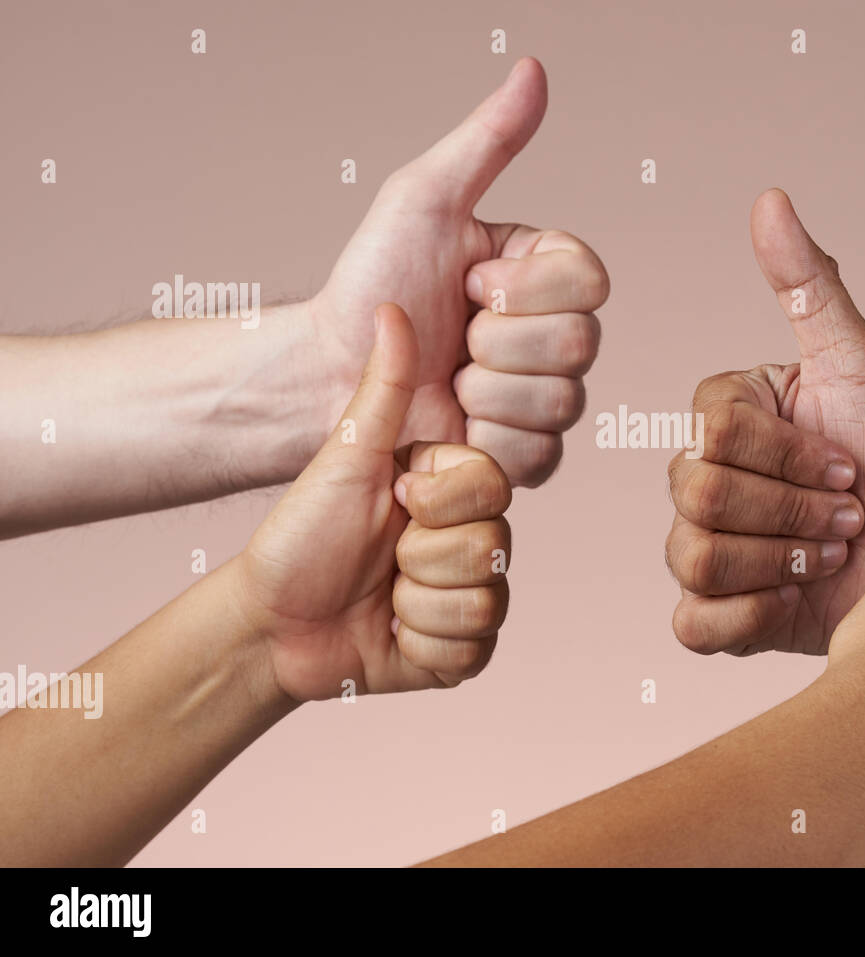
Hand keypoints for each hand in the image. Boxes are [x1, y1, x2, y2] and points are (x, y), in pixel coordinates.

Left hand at [235, 303, 511, 702]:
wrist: (270, 622)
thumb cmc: (302, 534)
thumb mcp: (347, 457)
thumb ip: (385, 388)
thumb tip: (389, 310)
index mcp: (454, 489)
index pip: (494, 488)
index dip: (440, 502)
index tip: (395, 500)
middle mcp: (472, 540)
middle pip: (493, 550)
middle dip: (420, 559)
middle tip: (382, 557)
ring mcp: (470, 597)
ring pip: (484, 604)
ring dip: (416, 604)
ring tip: (382, 599)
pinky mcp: (460, 652)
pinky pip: (471, 653)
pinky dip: (419, 647)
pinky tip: (389, 635)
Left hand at [309, 57, 607, 486]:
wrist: (331, 377)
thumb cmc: (372, 284)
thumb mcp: (425, 198)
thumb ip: (488, 140)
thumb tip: (533, 70)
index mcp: (545, 275)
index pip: (591, 283)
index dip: (525, 289)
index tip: (468, 282)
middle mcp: (557, 335)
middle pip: (581, 346)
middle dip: (498, 344)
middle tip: (453, 337)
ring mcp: (546, 398)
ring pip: (560, 403)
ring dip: (487, 393)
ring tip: (447, 382)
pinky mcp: (526, 456)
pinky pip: (540, 455)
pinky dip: (485, 442)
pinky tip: (453, 425)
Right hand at [666, 188, 864, 654]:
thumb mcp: (864, 366)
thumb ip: (811, 287)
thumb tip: (770, 199)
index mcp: (724, 416)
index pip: (713, 433)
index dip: (789, 457)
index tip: (847, 463)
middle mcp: (699, 477)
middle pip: (699, 497)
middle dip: (795, 512)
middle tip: (848, 514)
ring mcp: (700, 547)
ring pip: (694, 558)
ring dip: (785, 560)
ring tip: (831, 552)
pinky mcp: (713, 615)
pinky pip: (694, 625)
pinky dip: (754, 616)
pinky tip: (799, 597)